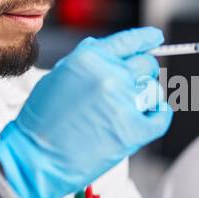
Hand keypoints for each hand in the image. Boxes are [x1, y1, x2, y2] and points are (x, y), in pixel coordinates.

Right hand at [0, 27, 171, 197]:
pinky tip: (145, 120)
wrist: (36, 159)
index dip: (145, 38)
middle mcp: (108, 76)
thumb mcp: (57, 77)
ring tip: (124, 112)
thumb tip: (104, 48)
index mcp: (89, 60)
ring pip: (153, 91)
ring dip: (145, 99)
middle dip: (141, 75)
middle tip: (129, 91)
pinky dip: (158, 117)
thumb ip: (85, 60)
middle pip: (146, 65)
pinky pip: (162, 117)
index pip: (128, 41)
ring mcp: (123, 103)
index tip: (156, 38)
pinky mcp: (133, 130)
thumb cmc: (42, 123)